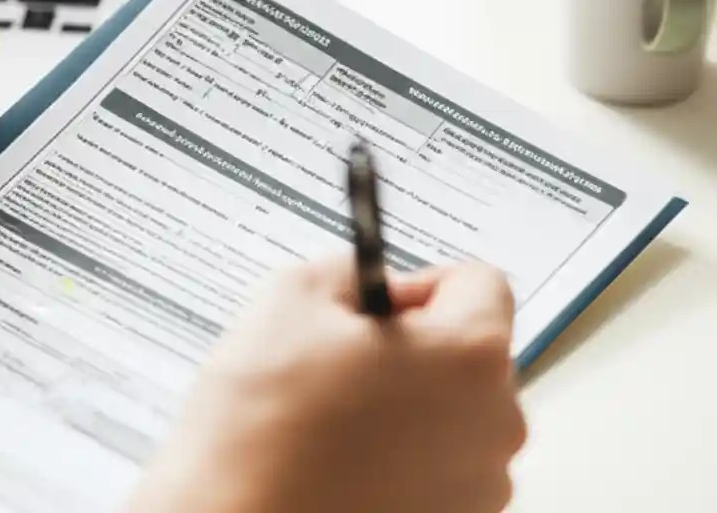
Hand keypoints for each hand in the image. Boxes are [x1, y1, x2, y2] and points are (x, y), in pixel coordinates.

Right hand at [130, 258, 525, 512]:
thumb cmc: (264, 427)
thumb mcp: (288, 300)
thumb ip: (346, 271)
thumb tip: (368, 284)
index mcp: (469, 356)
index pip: (479, 283)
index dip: (419, 284)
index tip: (374, 306)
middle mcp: (495, 424)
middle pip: (468, 356)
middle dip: (410, 351)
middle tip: (337, 364)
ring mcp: (479, 487)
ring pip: (451, 417)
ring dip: (403, 409)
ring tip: (329, 423)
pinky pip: (436, 473)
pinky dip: (396, 463)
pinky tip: (337, 464)